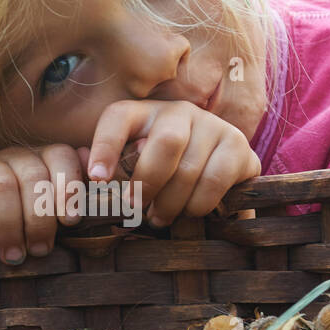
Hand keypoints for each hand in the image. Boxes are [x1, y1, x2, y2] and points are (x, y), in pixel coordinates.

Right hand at [0, 144, 91, 263]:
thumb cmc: (25, 229)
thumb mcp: (53, 219)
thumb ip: (78, 208)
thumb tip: (113, 203)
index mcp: (45, 159)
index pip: (62, 157)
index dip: (68, 188)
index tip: (72, 221)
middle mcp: (17, 156)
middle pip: (33, 176)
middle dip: (39, 218)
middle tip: (41, 251)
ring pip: (3, 185)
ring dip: (10, 224)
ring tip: (14, 256)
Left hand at [85, 100, 261, 225]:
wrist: (212, 175)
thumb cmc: (160, 176)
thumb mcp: (131, 170)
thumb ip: (111, 174)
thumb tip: (90, 185)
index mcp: (143, 113)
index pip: (119, 118)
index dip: (105, 146)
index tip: (97, 179)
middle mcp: (179, 111)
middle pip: (166, 142)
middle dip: (148, 183)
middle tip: (136, 210)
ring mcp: (213, 125)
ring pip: (191, 167)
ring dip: (171, 202)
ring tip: (159, 218)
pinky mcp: (239, 147)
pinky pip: (216, 180)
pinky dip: (199, 204)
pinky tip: (190, 212)